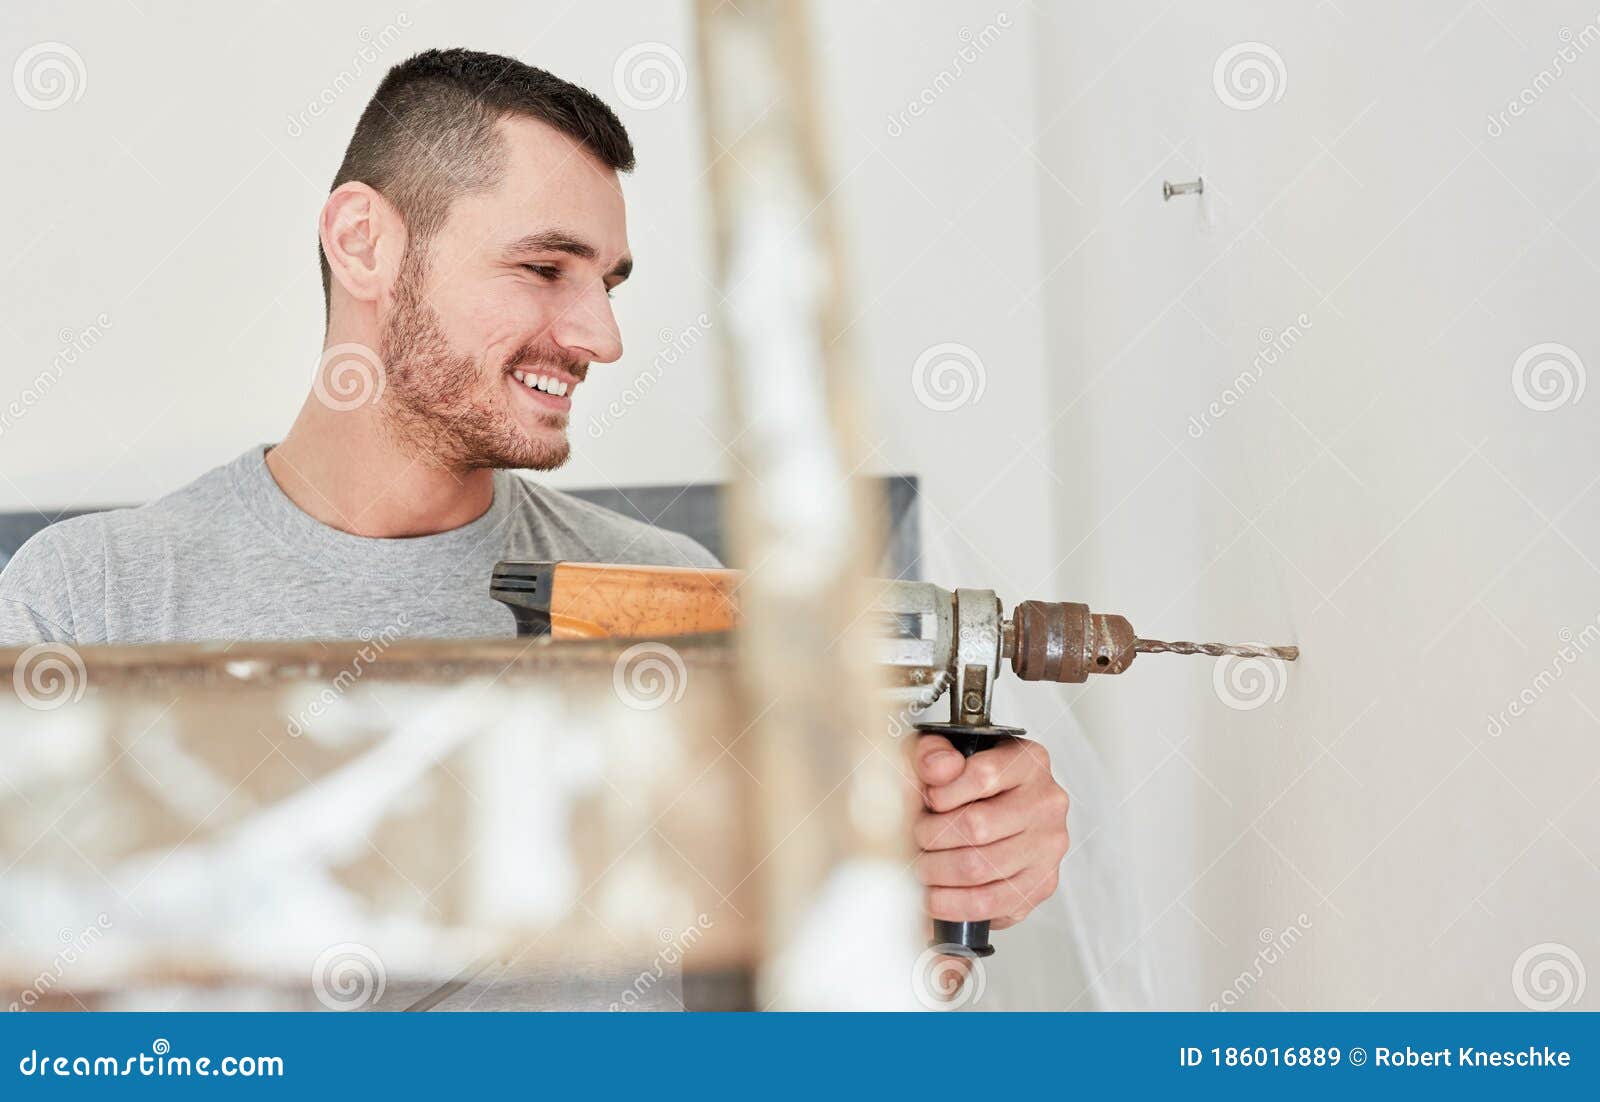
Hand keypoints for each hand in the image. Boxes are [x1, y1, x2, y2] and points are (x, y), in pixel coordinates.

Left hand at [911, 734, 1070, 929]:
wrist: (995, 814)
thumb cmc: (967, 784)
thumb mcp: (943, 753)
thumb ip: (934, 752)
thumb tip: (938, 769)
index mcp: (1029, 762)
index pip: (983, 775)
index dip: (942, 792)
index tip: (928, 799)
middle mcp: (1047, 803)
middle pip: (977, 827)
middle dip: (932, 836)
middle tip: (918, 837)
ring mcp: (1048, 847)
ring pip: (979, 868)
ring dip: (937, 871)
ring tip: (923, 865)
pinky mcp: (1040, 885)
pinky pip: (990, 904)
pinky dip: (952, 904)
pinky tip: (935, 896)